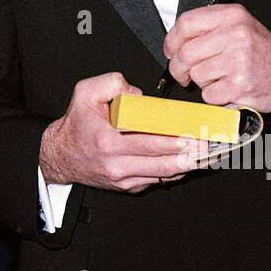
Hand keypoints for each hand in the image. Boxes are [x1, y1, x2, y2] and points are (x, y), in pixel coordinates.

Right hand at [38, 72, 209, 191]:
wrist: (61, 156)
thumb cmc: (76, 126)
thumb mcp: (84, 93)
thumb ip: (111, 83)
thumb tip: (138, 92)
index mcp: (108, 140)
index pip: (148, 141)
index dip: (174, 140)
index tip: (193, 136)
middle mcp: (116, 163)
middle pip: (162, 162)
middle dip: (189, 155)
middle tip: (209, 147)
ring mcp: (123, 178)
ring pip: (163, 175)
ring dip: (187, 166)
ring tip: (207, 157)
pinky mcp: (128, 186)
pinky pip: (157, 180)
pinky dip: (175, 172)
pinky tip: (190, 164)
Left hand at [162, 4, 270, 114]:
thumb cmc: (262, 52)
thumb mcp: (239, 26)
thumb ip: (208, 29)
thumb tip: (174, 42)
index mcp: (232, 16)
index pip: (186, 23)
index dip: (171, 40)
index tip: (171, 51)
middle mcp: (236, 35)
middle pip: (186, 52)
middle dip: (179, 68)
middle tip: (184, 74)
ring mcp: (239, 60)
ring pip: (196, 75)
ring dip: (202, 83)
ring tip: (220, 79)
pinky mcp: (241, 85)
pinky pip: (209, 95)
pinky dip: (214, 97)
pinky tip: (229, 90)